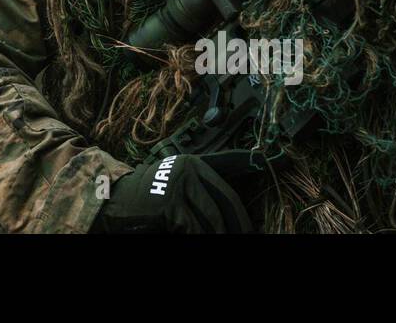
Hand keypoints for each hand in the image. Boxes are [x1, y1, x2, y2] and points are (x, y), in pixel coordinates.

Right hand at [93, 151, 252, 232]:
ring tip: (227, 238)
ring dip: (220, 234)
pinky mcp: (170, 205)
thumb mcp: (177, 187)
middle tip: (247, 234)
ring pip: (215, 222)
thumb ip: (203, 191)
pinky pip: (195, 231)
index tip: (284, 158)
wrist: (111, 204)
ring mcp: (179, 185)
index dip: (258, 162)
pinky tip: (188, 234)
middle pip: (228, 202)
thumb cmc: (146, 202)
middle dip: (239, 225)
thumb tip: (235, 214)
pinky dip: (198, 237)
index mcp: (194, 162)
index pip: (233, 161)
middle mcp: (189, 168)